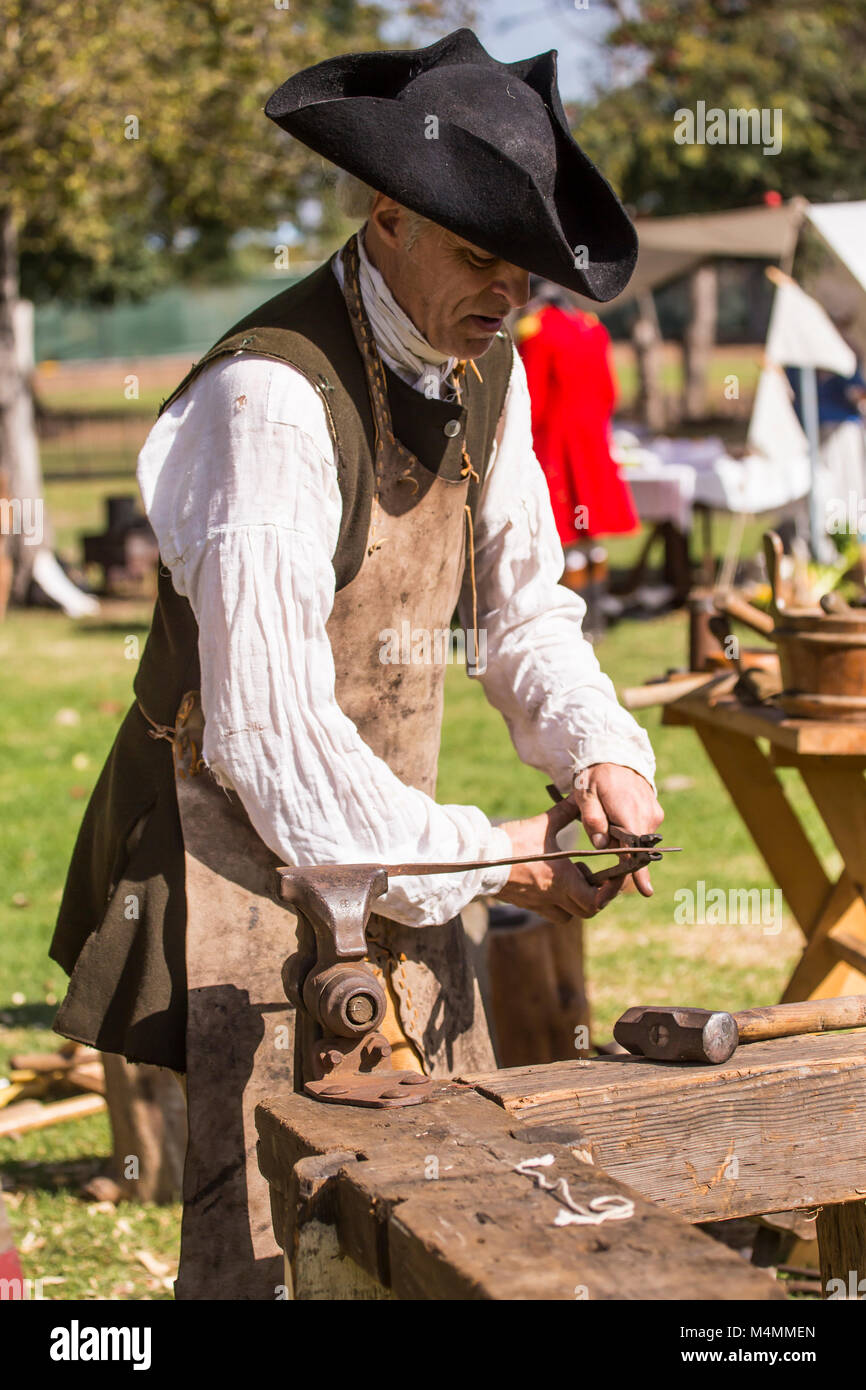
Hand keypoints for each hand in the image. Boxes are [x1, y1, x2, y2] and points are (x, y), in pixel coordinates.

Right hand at [494, 797, 621, 925]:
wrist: (478, 859)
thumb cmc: (511, 842)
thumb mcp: (542, 824)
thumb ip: (565, 811)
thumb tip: (579, 798)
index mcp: (562, 880)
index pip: (597, 900)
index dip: (610, 892)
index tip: (612, 877)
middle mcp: (553, 896)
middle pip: (588, 911)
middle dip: (596, 896)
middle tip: (592, 875)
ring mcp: (539, 903)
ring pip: (569, 915)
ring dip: (576, 902)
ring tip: (572, 878)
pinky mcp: (526, 904)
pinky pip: (550, 911)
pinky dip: (558, 903)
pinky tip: (552, 881)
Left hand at [572, 763, 663, 897]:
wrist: (614, 755)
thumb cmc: (596, 776)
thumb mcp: (585, 795)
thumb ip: (592, 819)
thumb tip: (601, 845)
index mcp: (629, 811)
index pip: (636, 847)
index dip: (638, 870)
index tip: (645, 890)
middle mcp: (647, 814)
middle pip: (638, 848)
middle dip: (624, 857)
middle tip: (606, 853)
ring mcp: (653, 813)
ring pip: (639, 840)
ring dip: (625, 842)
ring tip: (606, 823)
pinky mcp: (655, 812)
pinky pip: (642, 830)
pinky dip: (630, 832)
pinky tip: (616, 820)